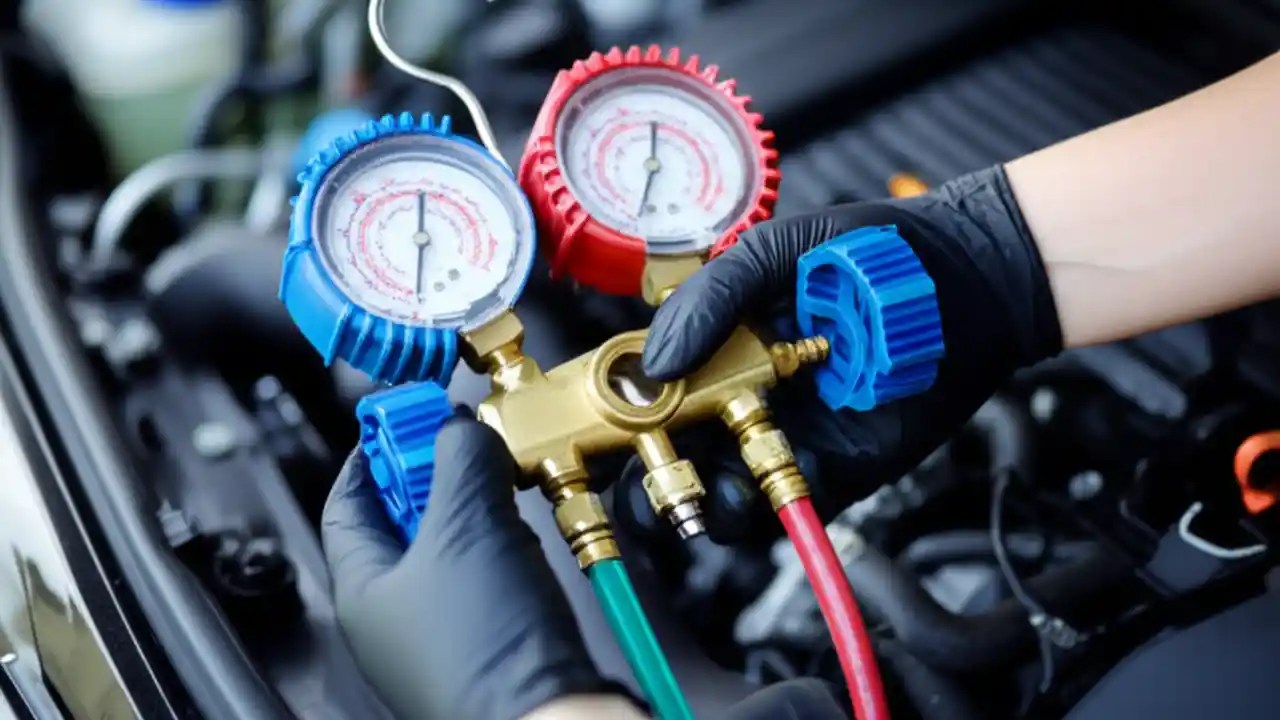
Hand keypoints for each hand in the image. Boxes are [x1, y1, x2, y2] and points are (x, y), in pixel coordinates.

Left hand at [322, 417, 627, 719]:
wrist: (551, 717)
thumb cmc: (489, 648)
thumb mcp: (469, 525)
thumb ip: (462, 458)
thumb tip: (458, 426)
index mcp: (362, 588)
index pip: (346, 500)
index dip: (374, 450)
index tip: (404, 415)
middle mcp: (393, 614)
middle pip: (400, 518)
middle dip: (431, 470)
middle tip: (459, 437)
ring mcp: (440, 630)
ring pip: (447, 544)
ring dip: (471, 503)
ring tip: (498, 476)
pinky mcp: (487, 640)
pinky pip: (483, 573)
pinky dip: (499, 540)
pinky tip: (522, 529)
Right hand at [637, 165, 1063, 534]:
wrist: (964, 279)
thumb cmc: (868, 251)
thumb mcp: (772, 252)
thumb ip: (709, 299)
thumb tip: (654, 361)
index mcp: (714, 346)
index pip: (646, 392)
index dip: (617, 412)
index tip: (603, 418)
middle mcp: (739, 397)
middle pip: (671, 455)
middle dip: (643, 476)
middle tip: (640, 469)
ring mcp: (785, 437)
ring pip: (720, 494)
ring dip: (698, 498)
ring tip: (704, 480)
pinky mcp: (833, 472)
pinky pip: (784, 506)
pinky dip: (763, 507)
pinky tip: (755, 481)